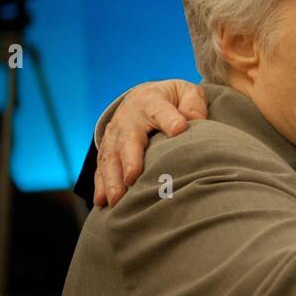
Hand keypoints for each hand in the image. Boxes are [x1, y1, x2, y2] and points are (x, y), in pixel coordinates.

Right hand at [95, 80, 206, 207]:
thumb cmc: (171, 99)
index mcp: (151, 102)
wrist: (142, 98)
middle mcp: (128, 119)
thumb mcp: (186, 93)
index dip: (170, 119)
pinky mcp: (107, 150)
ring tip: (117, 200)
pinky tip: (102, 202)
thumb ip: (193, 104)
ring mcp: (114, 136)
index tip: (179, 129)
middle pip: (128, 141)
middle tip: (132, 178)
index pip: (161, 110)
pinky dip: (101, 185)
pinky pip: (101, 168)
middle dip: (129, 160)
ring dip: (112, 180)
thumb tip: (194, 122)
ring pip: (111, 158)